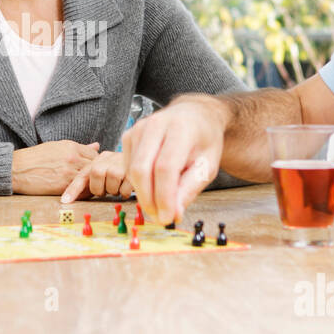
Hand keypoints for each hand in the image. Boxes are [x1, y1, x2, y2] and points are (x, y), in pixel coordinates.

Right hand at [12, 140, 100, 195]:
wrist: (16, 169)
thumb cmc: (34, 158)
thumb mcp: (56, 147)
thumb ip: (78, 147)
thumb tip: (96, 145)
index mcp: (71, 146)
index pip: (94, 154)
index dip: (95, 162)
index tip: (92, 168)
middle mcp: (72, 158)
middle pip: (95, 166)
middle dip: (95, 173)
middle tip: (94, 179)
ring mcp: (68, 172)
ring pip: (90, 179)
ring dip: (90, 184)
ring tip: (88, 188)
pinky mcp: (63, 186)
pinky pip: (81, 191)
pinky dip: (83, 193)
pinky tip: (80, 193)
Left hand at [60, 150, 133, 201]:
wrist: (146, 160)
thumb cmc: (122, 171)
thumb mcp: (106, 171)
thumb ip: (91, 179)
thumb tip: (68, 198)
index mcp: (100, 159)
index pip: (83, 174)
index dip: (73, 189)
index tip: (65, 202)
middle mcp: (110, 158)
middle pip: (96, 174)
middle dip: (99, 188)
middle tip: (107, 189)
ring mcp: (122, 163)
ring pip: (111, 183)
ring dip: (114, 190)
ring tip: (119, 187)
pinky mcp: (135, 171)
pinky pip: (125, 189)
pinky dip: (125, 192)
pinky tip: (128, 187)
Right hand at [122, 94, 227, 224]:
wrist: (193, 115)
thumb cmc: (203, 142)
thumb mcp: (206, 166)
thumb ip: (189, 190)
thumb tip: (173, 214)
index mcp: (181, 129)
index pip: (165, 168)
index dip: (164, 197)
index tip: (168, 218)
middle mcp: (156, 124)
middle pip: (142, 169)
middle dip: (148, 199)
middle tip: (160, 218)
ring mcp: (138, 128)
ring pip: (131, 170)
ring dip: (144, 194)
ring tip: (161, 202)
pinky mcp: (128, 135)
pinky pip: (127, 167)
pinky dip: (139, 183)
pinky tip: (154, 184)